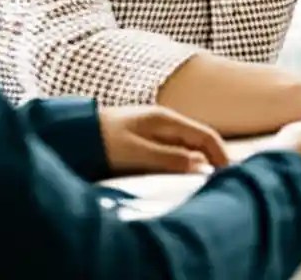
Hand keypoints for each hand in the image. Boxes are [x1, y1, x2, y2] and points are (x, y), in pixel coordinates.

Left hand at [99, 106, 229, 175]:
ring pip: (188, 145)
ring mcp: (156, 129)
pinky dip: (185, 161)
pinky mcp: (147, 138)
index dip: (221, 154)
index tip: (229, 174)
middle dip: (214, 159)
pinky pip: (174, 149)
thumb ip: (167, 158)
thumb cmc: (101, 141)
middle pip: (200, 140)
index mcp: (165, 119)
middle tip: (222, 181)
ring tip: (206, 181)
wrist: (71, 133)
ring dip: (199, 161)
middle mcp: (164, 121)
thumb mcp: (135, 152)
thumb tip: (199, 165)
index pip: (205, 136)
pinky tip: (183, 174)